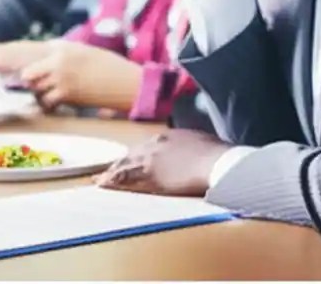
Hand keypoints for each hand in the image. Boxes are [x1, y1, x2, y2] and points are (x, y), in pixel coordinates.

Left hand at [19, 39, 142, 111]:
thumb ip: (65, 49)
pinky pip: (48, 101)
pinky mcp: (68, 97)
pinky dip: (47, 103)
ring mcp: (62, 81)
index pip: (34, 58)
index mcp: (63, 50)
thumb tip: (49, 47)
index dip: (29, 67)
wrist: (127, 83)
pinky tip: (54, 102)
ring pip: (36, 89)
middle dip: (29, 80)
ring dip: (37, 92)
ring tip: (45, 92)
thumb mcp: (86, 50)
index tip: (30, 72)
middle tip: (35, 83)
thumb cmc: (110, 65)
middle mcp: (59, 64)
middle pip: (29, 74)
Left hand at [94, 129, 230, 196]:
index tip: (131, 160)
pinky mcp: (150, 174)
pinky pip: (125, 178)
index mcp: (169, 137)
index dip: (137, 155)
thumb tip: (200, 152)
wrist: (219, 162)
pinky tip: (102, 184)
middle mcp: (155, 144)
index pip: (146, 147)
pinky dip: (112, 181)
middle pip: (131, 154)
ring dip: (110, 173)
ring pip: (124, 166)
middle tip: (108, 171)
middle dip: (120, 163)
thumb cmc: (221, 155)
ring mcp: (151, 158)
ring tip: (100, 180)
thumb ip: (195, 147)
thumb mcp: (205, 144)